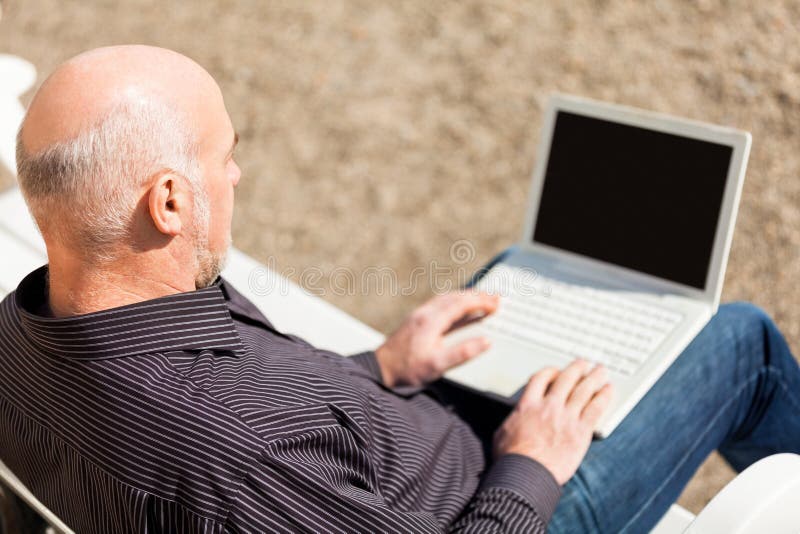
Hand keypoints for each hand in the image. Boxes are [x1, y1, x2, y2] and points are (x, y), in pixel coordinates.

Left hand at [375, 292, 499, 387]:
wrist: (382, 369)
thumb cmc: (409, 369)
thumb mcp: (438, 365)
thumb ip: (463, 353)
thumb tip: (486, 342)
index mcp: (432, 321)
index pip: (461, 304)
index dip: (481, 302)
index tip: (497, 303)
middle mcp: (425, 313)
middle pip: (455, 297)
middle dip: (477, 296)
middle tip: (495, 298)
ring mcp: (419, 315)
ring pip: (446, 297)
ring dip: (465, 296)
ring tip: (481, 298)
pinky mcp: (415, 319)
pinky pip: (439, 303)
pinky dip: (454, 300)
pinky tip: (457, 307)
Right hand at [493, 360, 612, 484]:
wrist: (526, 474)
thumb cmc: (511, 458)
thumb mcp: (503, 432)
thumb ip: (514, 419)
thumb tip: (515, 418)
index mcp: (528, 404)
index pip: (541, 378)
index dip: (551, 371)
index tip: (557, 371)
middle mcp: (549, 406)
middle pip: (566, 379)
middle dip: (577, 369)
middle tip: (584, 364)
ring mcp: (566, 418)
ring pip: (583, 390)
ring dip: (594, 378)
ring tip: (601, 371)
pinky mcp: (580, 431)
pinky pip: (595, 408)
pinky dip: (603, 397)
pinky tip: (608, 390)